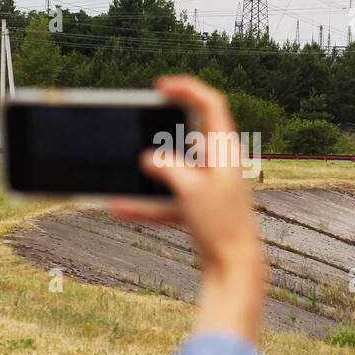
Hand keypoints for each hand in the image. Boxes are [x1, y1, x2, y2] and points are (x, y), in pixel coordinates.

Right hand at [110, 75, 267, 343]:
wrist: (236, 267)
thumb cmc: (221, 225)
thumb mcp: (190, 190)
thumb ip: (167, 168)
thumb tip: (149, 157)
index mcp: (225, 150)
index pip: (211, 105)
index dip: (187, 89)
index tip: (160, 87)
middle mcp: (220, 164)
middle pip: (189, 134)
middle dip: (162, 131)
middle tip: (139, 124)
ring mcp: (210, 186)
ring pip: (175, 168)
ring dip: (150, 170)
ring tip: (124, 167)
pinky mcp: (201, 208)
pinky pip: (169, 198)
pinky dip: (147, 203)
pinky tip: (119, 208)